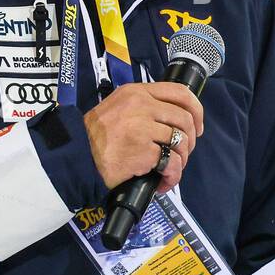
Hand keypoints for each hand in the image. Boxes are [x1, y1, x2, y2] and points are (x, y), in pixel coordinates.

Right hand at [82, 82, 203, 192]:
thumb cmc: (96, 136)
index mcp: (137, 92)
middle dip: (190, 140)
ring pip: (180, 142)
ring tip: (169, 170)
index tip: (197, 126)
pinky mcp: (143, 151)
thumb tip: (174, 118)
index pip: (179, 92)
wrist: (77, 156)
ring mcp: (143, 128)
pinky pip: (171, 163)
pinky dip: (172, 176)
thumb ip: (143, 106)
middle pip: (184, 119)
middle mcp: (142, 106)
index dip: (196, 110)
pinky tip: (162, 182)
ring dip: (180, 160)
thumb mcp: (118, 107)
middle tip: (182, 153)